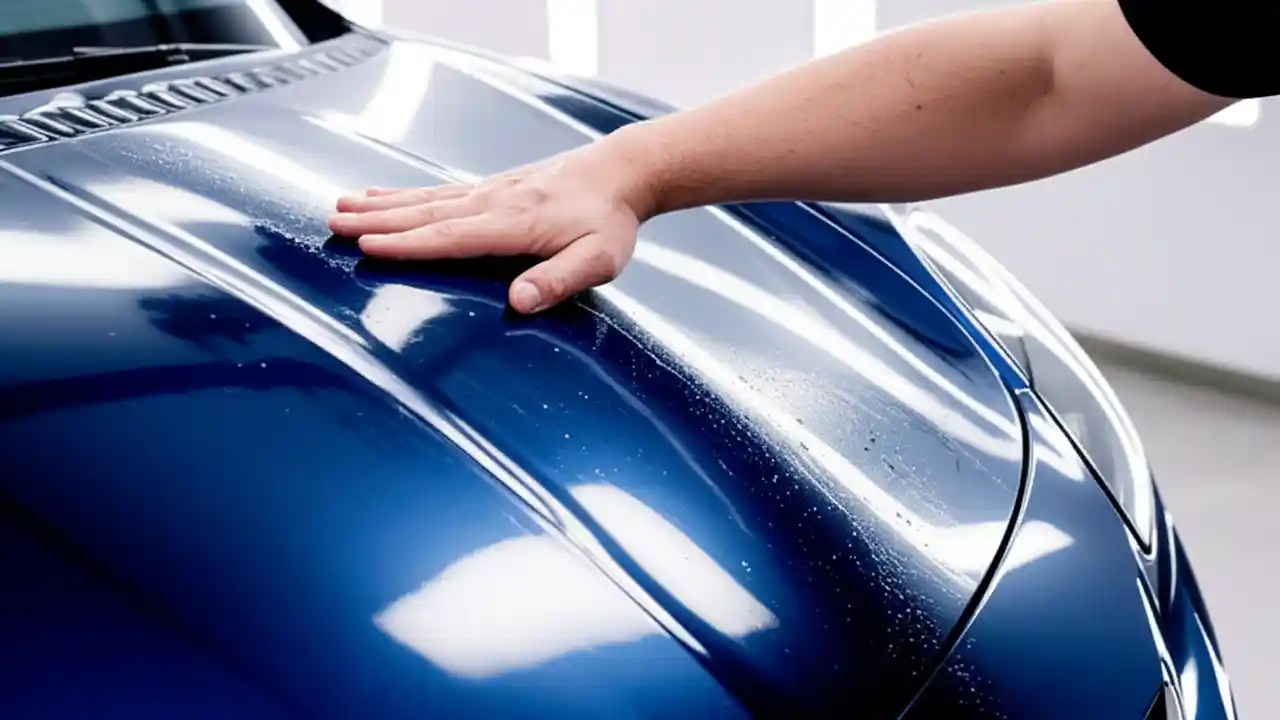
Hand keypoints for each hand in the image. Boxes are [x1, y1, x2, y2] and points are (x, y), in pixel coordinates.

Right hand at [328, 134, 654, 313]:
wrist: (622, 171)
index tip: (367, 246)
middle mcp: (494, 202)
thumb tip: (519, 303)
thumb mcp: (598, 259)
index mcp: (514, 223)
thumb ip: (558, 280)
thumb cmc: (610, 221)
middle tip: (332, 224)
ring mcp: (489, 191)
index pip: (451, 236)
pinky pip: (437, 192)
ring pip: (424, 199)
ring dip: (381, 205)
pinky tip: (382, 196)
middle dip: (377, 221)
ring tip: (341, 206)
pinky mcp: (491, 188)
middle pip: (425, 213)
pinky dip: (404, 194)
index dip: (409, 244)